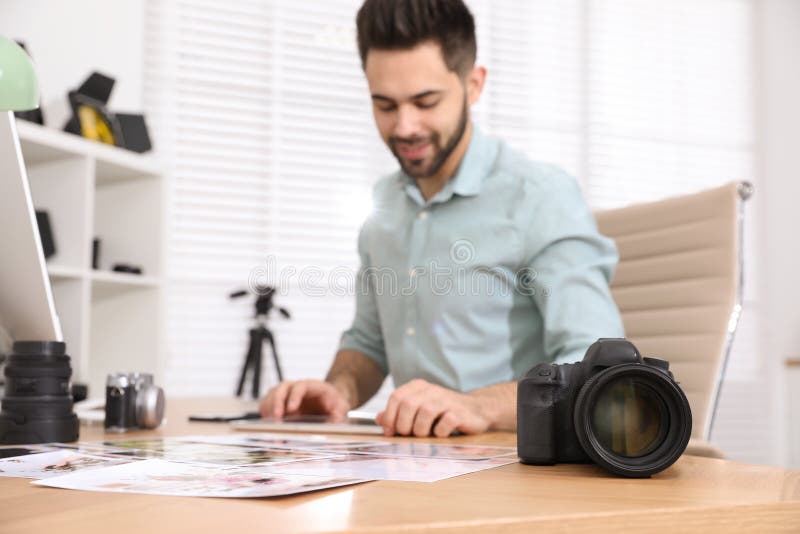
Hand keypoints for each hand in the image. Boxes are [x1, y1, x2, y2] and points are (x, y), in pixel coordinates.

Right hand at [259, 380, 349, 420]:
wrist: (330, 403)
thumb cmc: (335, 404)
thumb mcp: (342, 408)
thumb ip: (340, 413)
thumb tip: (336, 419)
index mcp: (313, 386)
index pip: (301, 386)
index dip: (294, 396)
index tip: (291, 409)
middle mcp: (298, 387)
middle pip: (282, 388)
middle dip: (277, 402)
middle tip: (277, 418)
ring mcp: (287, 394)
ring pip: (272, 394)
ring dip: (270, 409)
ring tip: (272, 425)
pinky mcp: (280, 402)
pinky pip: (268, 403)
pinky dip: (265, 412)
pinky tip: (268, 424)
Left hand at [375, 379, 491, 436]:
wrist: (475, 410)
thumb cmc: (442, 412)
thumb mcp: (418, 409)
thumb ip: (398, 413)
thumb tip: (379, 419)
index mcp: (418, 387)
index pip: (396, 397)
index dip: (390, 416)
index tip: (390, 432)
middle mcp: (431, 390)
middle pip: (408, 404)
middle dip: (404, 425)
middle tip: (408, 435)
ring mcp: (446, 400)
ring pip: (425, 413)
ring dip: (421, 430)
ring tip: (425, 435)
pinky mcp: (459, 412)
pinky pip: (444, 423)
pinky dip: (439, 432)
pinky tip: (441, 433)